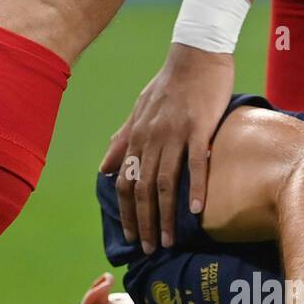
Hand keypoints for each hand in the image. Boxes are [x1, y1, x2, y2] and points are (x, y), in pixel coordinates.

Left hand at [100, 44, 233, 252]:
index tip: (131, 236)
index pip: (125, 182)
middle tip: (149, 249)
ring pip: (165, 183)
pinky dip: (195, 189)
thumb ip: (122, 140)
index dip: (126, 212)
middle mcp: (151, 138)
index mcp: (137, 136)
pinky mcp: (199, 128)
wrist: (196, 53)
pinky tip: (196, 212)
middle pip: (142, 189)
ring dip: (165, 216)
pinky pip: (196, 164)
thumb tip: (104, 170)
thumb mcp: (139, 110)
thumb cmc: (170, 83)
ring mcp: (175, 134)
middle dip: (143, 223)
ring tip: (169, 241)